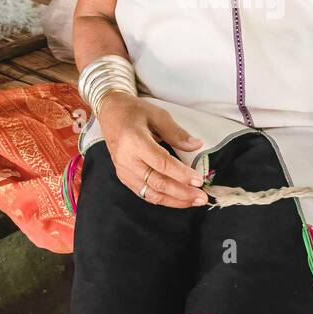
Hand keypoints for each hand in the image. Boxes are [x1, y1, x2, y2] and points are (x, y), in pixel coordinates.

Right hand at [98, 93, 208, 207]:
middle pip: (157, 182)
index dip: (181, 174)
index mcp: (134, 140)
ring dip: (174, 200)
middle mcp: (127, 159)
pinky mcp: (124, 177)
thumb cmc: (134, 112)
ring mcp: (124, 171)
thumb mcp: (158, 114)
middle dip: (182, 193)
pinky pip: (144, 193)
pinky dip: (162, 199)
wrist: (111, 114)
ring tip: (193, 201)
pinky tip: (178, 200)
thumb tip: (196, 145)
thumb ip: (177, 132)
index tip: (198, 180)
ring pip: (151, 193)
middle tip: (202, 196)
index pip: (161, 163)